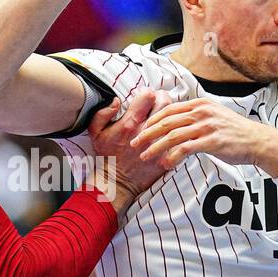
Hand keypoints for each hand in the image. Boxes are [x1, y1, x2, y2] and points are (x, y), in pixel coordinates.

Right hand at [87, 88, 170, 211]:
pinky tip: (176, 132)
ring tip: (168, 116)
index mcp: (129, 123)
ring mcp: (159, 144)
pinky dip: (180, 132)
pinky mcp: (168, 156)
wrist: (117, 183)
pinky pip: (181, 139)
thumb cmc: (106, 156)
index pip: (147, 95)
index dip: (147, 94)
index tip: (146, 99)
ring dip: (172, 114)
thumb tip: (116, 100)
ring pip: (175, 118)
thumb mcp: (96, 133)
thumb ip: (102, 113)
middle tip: (159, 103)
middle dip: (163, 98)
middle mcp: (146, 132)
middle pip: (165, 102)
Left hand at [132, 97, 277, 172]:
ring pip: (173, 135)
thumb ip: (195, 116)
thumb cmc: (234, 132)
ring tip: (145, 155)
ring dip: (156, 146)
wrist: (256, 141)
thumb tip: (176, 122)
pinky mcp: (212, 141)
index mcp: (200, 104)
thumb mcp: (213, 116)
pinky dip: (173, 156)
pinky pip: (186, 148)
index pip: (169, 109)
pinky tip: (165, 164)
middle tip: (134, 143)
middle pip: (167, 121)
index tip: (140, 130)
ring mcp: (207, 126)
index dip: (152, 120)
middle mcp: (202, 112)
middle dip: (147, 133)